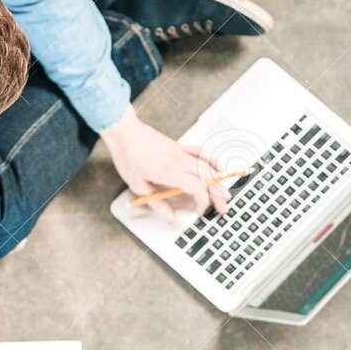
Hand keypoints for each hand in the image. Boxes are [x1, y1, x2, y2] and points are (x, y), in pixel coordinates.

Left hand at [102, 106, 230, 221]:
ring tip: (225, 194)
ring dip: (219, 180)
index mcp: (168, 171)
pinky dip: (212, 160)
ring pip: (207, 166)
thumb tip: (171, 217)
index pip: (196, 187)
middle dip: (218, 195)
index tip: (200, 212)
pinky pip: (201, 152)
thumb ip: (157, 203)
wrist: (125, 132)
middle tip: (223, 208)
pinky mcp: (179, 147)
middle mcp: (178, 161)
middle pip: (207, 178)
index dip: (203, 202)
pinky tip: (219, 167)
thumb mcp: (138, 186)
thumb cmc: (128, 157)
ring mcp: (181, 152)